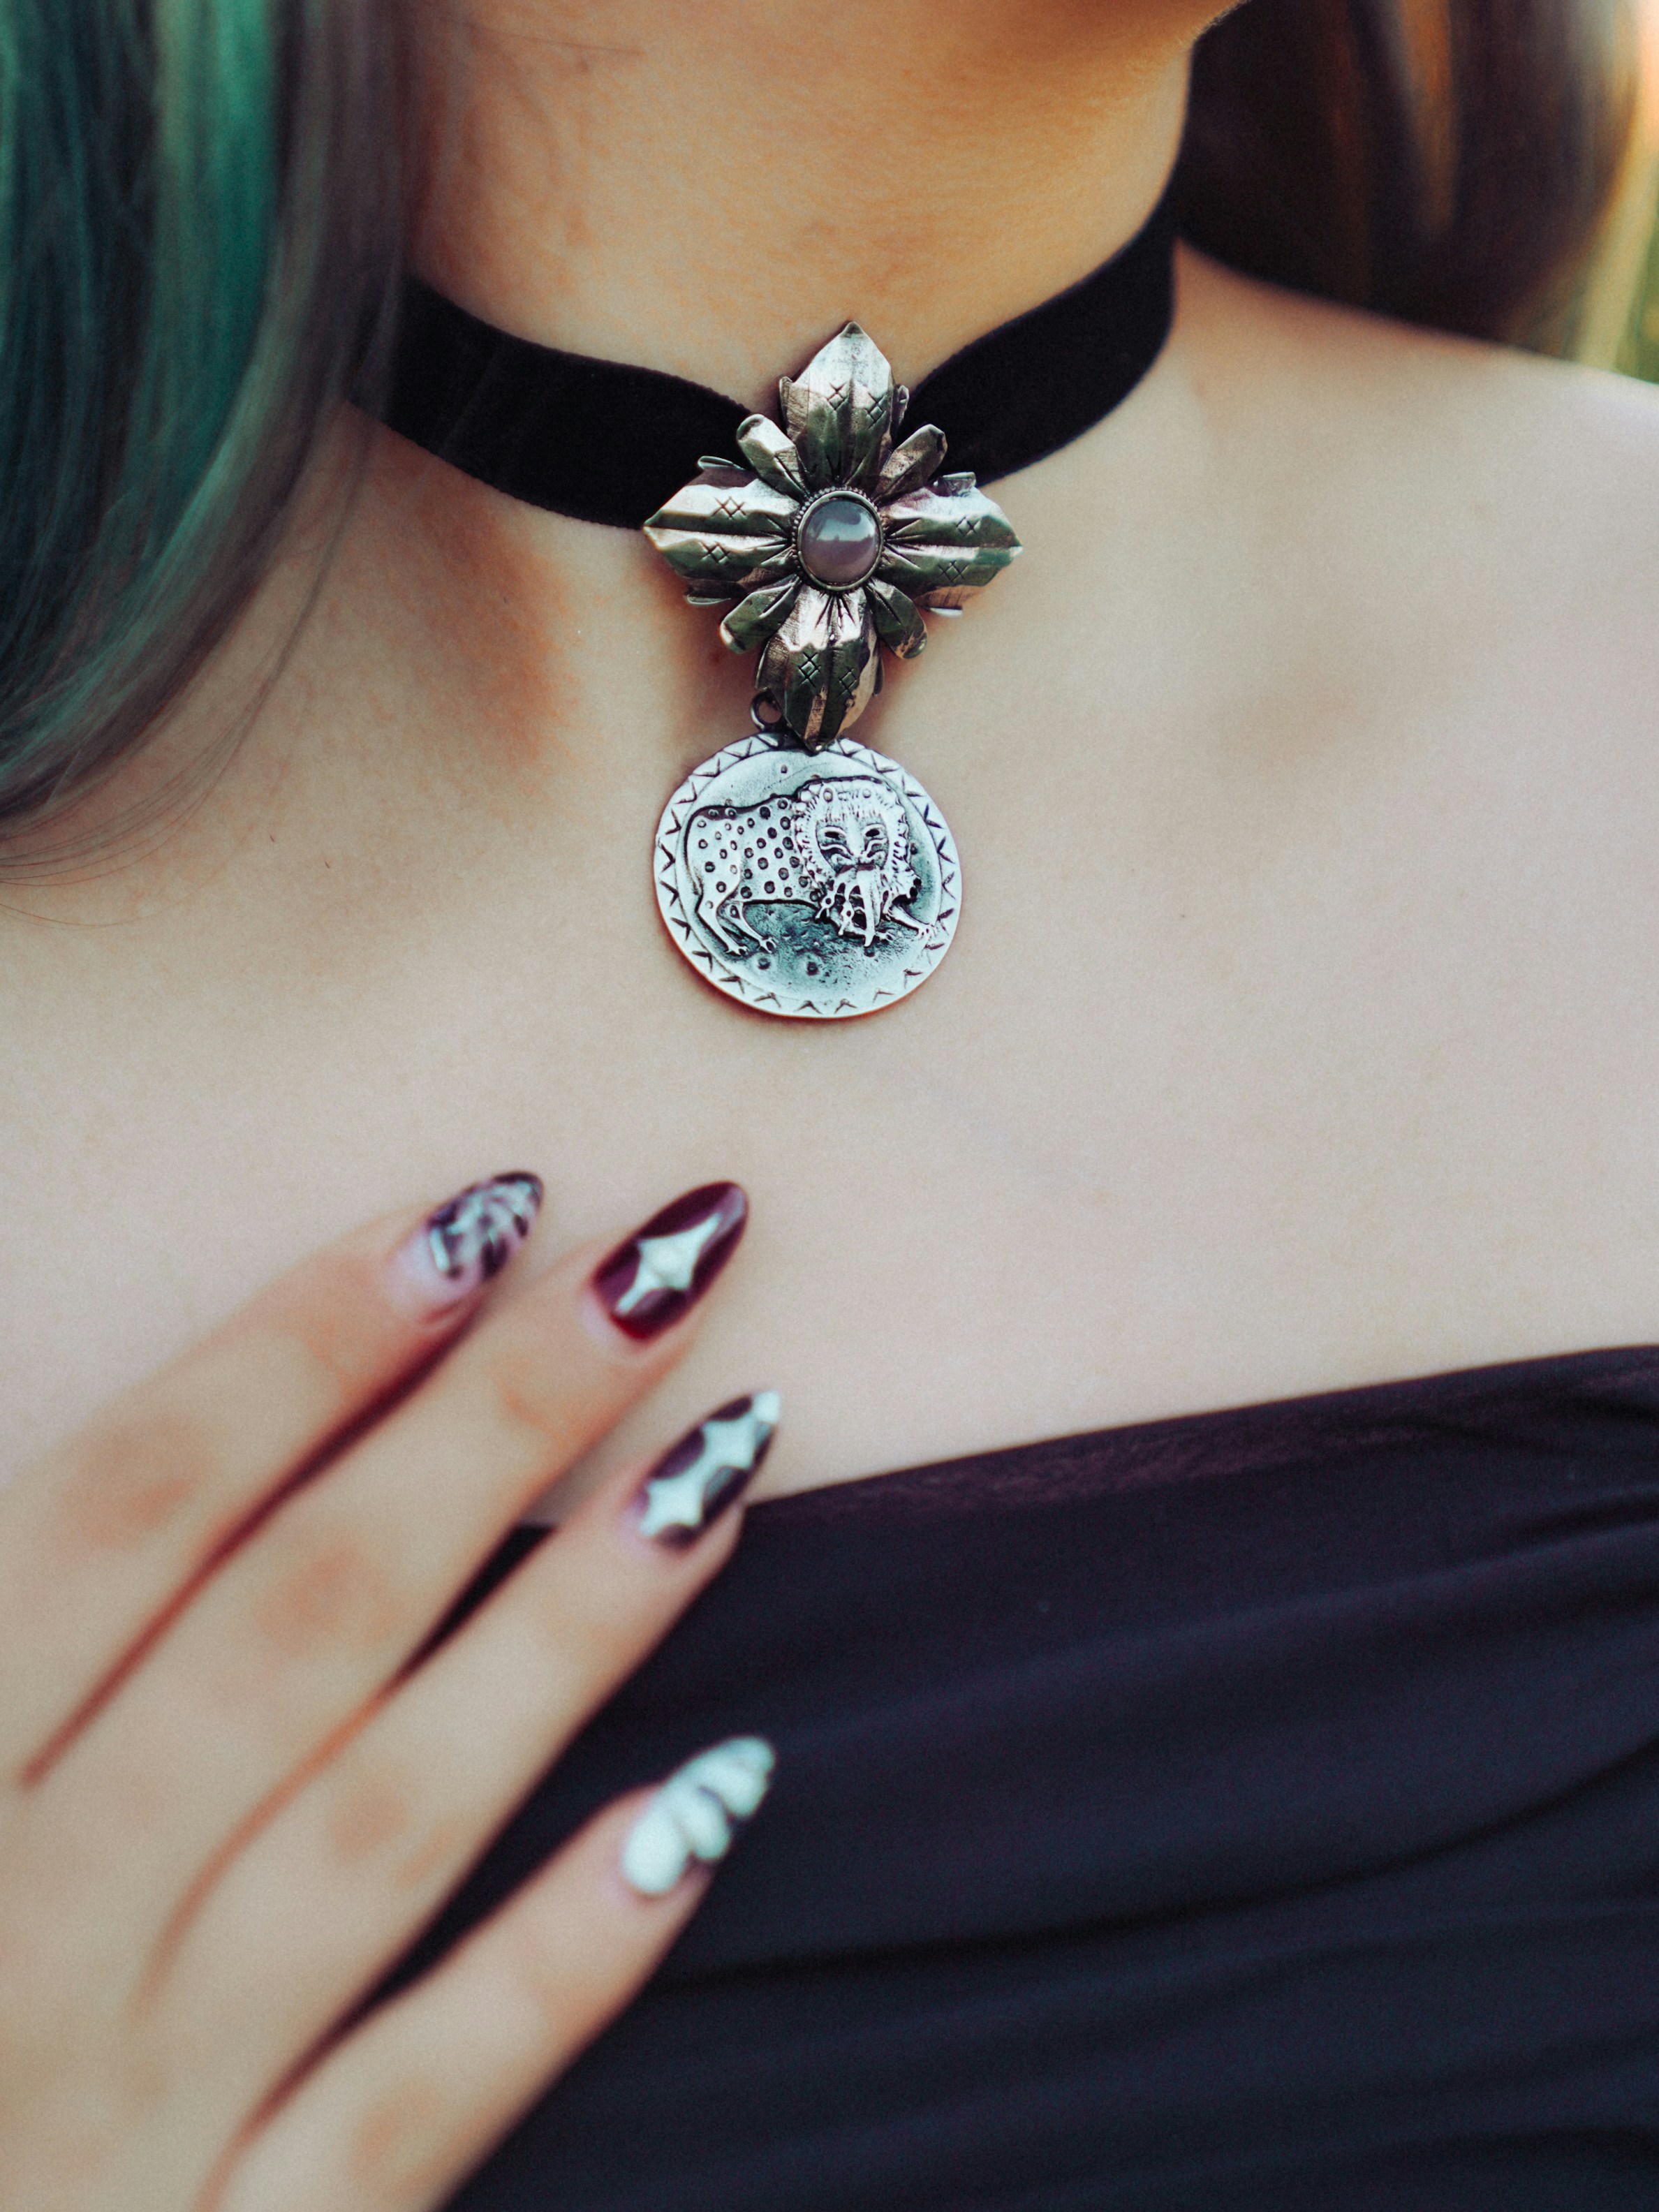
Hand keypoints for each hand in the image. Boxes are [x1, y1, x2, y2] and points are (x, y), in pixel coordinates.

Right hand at [0, 1173, 772, 2211]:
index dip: (303, 1346)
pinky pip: (419, 2101)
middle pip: (295, 1621)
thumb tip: (140, 1469)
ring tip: (734, 1449)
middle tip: (666, 1260)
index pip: (126, 1512)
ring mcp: (128, 2114)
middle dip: (491, 1421)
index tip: (481, 1211)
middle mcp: (13, 1934)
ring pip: (385, 1821)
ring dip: (570, 1625)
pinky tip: (713, 1801)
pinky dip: (563, 1956)